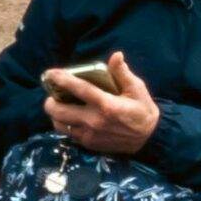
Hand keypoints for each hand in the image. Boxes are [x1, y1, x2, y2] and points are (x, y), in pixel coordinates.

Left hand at [42, 49, 158, 155]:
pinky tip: (69, 117)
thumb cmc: (143, 110)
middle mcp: (94, 121)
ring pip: (60, 125)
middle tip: (52, 94)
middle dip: (50, 101)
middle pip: (59, 111)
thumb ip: (122, 73)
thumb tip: (116, 55)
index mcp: (106, 105)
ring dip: (55, 115)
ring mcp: (90, 135)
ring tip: (59, 106)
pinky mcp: (89, 144)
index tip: (50, 73)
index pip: (78, 89)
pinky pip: (68, 134)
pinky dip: (64, 125)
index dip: (62, 80)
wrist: (149, 139)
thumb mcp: (137, 89)